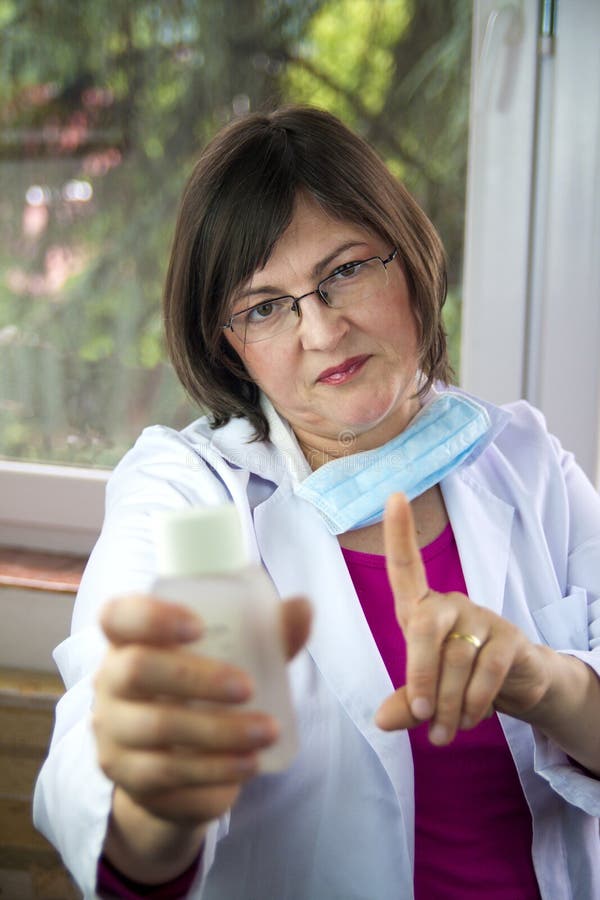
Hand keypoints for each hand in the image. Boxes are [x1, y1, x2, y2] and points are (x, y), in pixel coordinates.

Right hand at [93, 594, 310, 825]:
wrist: (179, 775)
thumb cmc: (206, 694)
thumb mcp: (238, 660)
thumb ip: (268, 634)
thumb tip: (303, 607)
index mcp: (129, 640)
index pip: (118, 616)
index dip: (150, 616)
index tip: (199, 626)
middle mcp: (109, 683)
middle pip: (135, 670)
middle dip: (196, 678)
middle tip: (247, 688)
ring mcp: (113, 735)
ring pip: (157, 730)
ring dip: (220, 732)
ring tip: (266, 733)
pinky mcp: (129, 782)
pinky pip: (169, 777)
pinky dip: (216, 770)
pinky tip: (249, 764)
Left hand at [375, 493, 551, 744]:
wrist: (517, 684)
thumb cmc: (458, 677)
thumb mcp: (427, 689)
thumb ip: (405, 701)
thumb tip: (383, 720)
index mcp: (422, 609)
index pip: (406, 567)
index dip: (399, 533)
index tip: (393, 495)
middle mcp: (451, 604)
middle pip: (423, 627)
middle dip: (418, 675)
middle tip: (421, 715)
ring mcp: (482, 618)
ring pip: (456, 660)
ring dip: (449, 704)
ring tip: (444, 734)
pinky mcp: (510, 638)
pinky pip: (487, 671)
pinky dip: (475, 702)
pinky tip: (471, 720)